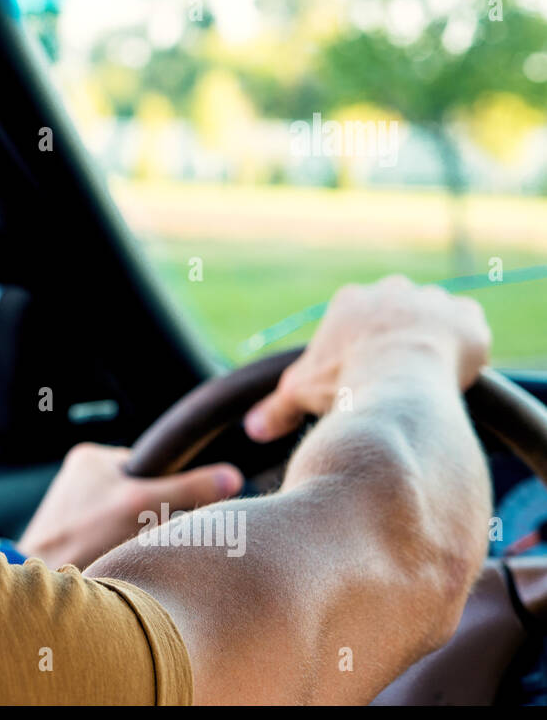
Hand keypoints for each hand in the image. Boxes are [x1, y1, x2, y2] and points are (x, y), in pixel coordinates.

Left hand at [18, 443, 242, 569]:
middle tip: (147, 537)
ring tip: (126, 552)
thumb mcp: (142, 507)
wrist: (39, 580)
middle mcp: (78, 478)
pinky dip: (120, 550)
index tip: (166, 513)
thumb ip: (187, 491)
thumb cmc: (80, 539)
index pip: (149, 468)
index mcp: (90, 458)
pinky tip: (114, 562)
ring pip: (128, 519)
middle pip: (140, 495)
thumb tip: (232, 476)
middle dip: (150, 518)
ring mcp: (74, 507)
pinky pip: (112, 537)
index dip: (165, 492)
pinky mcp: (73, 535)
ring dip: (135, 537)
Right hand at [243, 274, 490, 443]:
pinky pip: (468, 326)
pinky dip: (464, 346)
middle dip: (395, 337)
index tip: (361, 372)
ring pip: (432, 317)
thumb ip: (277, 407)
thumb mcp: (301, 394)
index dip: (359, 347)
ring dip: (430, 340)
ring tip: (424, 378)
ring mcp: (431, 300)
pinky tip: (453, 372)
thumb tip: (252, 429)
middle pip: (395, 311)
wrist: (403, 380)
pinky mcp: (466, 316)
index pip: (356, 318)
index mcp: (350, 301)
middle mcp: (391, 290)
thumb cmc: (345, 382)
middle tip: (392, 376)